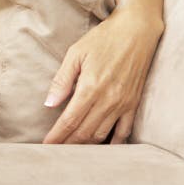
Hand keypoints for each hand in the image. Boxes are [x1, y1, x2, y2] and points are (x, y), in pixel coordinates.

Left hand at [42, 8, 161, 143]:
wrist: (137, 31)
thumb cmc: (103, 39)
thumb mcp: (76, 54)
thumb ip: (62, 80)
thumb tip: (49, 104)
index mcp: (91, 88)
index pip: (70, 120)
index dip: (57, 136)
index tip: (46, 147)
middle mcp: (108, 100)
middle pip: (85, 132)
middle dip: (68, 145)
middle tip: (55, 153)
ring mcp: (123, 104)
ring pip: (102, 134)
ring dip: (87, 146)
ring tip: (72, 152)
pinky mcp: (134, 103)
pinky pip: (124, 130)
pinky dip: (113, 143)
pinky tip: (103, 150)